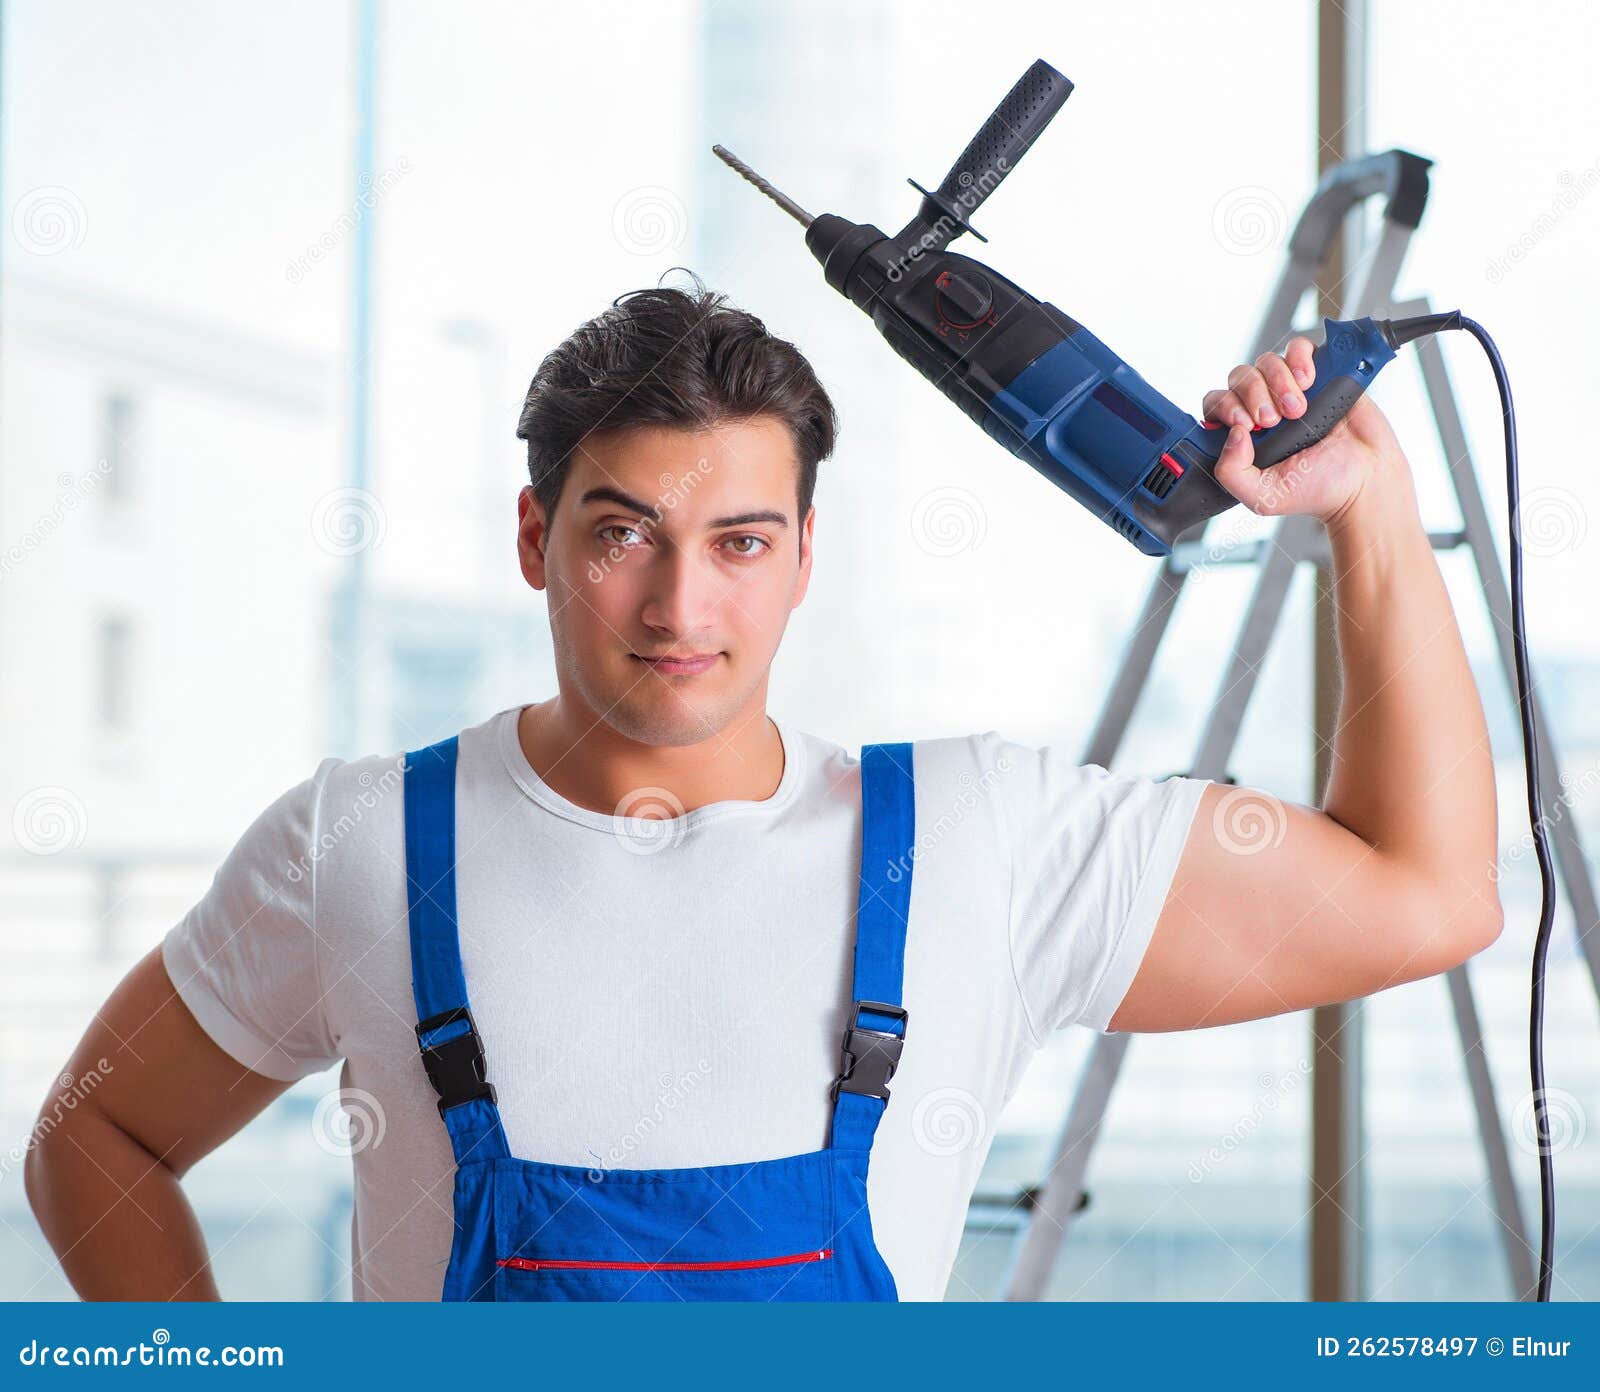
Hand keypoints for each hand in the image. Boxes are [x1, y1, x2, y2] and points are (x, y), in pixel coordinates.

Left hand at [1202, 335, 1409, 529]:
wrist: (1367, 479)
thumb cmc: (1319, 490)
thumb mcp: (1263, 496)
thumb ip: (1232, 473)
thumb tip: (1233, 433)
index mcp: (1246, 433)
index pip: (1217, 404)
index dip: (1225, 407)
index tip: (1247, 425)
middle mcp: (1264, 407)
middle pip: (1239, 377)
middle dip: (1253, 394)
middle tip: (1274, 419)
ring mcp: (1291, 388)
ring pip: (1266, 362)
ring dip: (1278, 381)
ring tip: (1298, 408)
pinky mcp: (1321, 373)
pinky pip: (1298, 347)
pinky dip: (1299, 358)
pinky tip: (1308, 381)